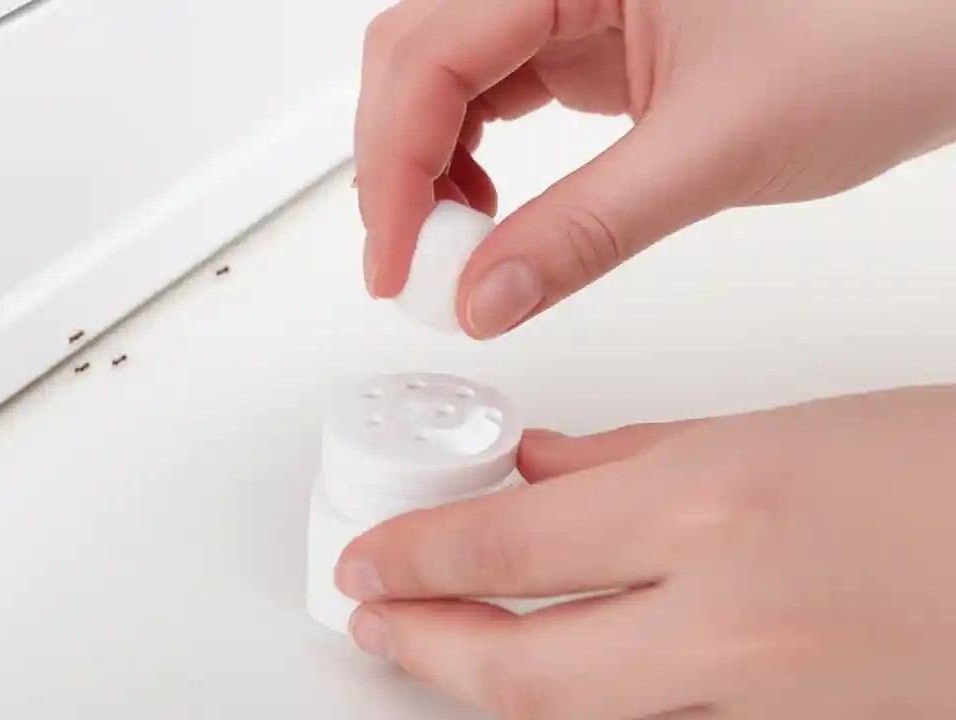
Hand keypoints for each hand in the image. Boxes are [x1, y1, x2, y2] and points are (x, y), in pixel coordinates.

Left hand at [335, 386, 955, 717]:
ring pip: (577, 715)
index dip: (414, 558)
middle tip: (376, 623)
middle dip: (423, 650)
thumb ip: (639, 454)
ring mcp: (763, 700)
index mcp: (714, 510)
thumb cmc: (949, 472)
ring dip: (493, 683)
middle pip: (518, 673)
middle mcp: (729, 622)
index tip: (370, 560)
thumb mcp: (778, 427)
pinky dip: (590, 698)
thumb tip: (540, 467)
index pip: (506, 550)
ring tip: (447, 645)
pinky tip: (566, 662)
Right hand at [356, 0, 955, 337]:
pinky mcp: (586, 33)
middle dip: (397, 165)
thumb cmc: (878, 33)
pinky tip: (483, 211)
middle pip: (414, 56)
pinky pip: (491, 91)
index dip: (394, 166)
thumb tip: (485, 299)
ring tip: (454, 249)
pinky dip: (467, 156)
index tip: (396, 264)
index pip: (431, 55)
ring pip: (441, 74)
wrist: (943, 25)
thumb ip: (585, 231)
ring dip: (426, 163)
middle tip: (414, 266)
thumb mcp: (717, 147)